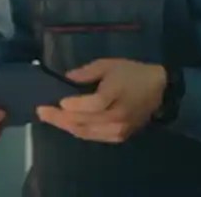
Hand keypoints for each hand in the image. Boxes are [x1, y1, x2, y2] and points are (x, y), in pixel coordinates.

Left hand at [36, 58, 166, 143]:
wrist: (160, 90)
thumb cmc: (132, 73)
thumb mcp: (109, 65)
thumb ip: (87, 72)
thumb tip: (67, 78)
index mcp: (115, 96)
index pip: (91, 105)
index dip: (73, 105)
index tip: (57, 101)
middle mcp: (116, 117)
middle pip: (84, 122)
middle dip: (59, 118)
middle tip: (40, 111)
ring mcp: (118, 130)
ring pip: (86, 132)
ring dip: (65, 126)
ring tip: (49, 118)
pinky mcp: (119, 137)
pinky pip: (94, 137)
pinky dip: (78, 131)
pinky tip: (66, 124)